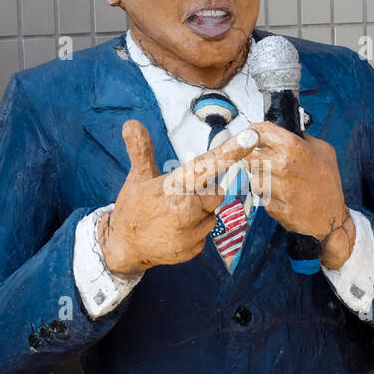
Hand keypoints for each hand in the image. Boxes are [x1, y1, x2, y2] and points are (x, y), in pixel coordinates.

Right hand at [98, 119, 258, 277]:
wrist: (123, 247)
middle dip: (204, 193)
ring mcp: (188, 234)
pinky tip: (176, 231)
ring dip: (201, 213)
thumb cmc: (133, 208)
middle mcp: (183, 211)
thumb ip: (141, 149)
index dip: (230, 151)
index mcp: (172, 187)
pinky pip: (206, 234)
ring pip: (213, 214)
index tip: (250, 137)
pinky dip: (195, 231)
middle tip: (181, 197)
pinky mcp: (192, 250)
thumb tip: (132, 123)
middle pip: (216, 193)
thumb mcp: (136, 177)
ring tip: (175, 215)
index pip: (207, 164)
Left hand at [245, 122, 355, 268]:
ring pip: (253, 178)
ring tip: (281, 183)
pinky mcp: (273, 207)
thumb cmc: (328, 184)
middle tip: (270, 165)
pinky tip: (283, 197)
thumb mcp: (323, 151)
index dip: (252, 133)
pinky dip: (268, 197)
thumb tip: (280, 132)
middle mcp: (284, 166)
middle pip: (251, 156)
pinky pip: (260, 197)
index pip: (260, 132)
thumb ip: (301, 138)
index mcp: (295, 148)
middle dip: (257, 160)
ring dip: (262, 180)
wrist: (331, 217)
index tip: (249, 137)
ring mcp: (278, 188)